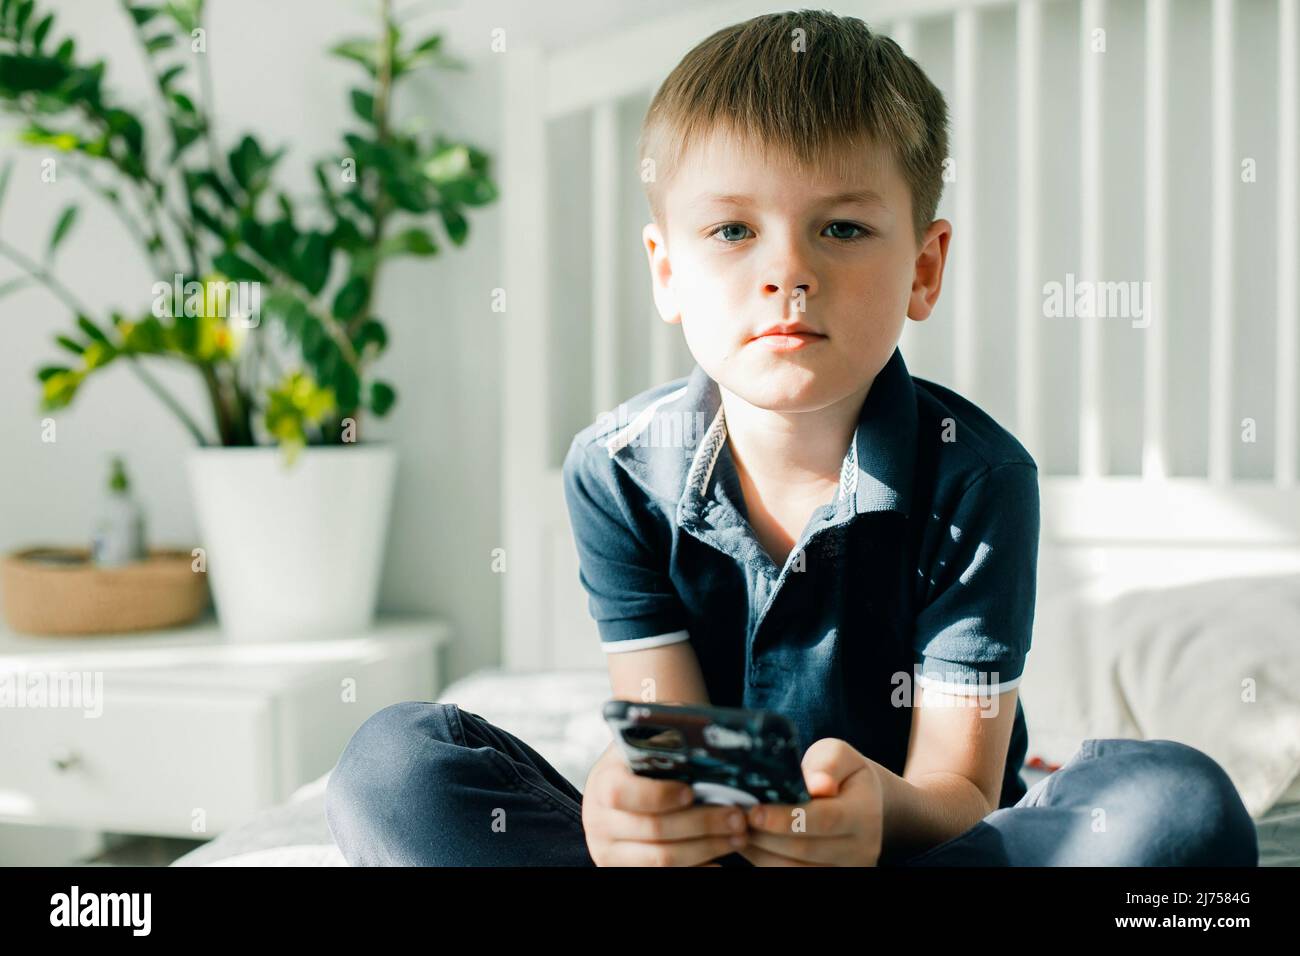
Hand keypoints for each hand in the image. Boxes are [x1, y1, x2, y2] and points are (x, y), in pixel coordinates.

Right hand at [581, 746, 749, 865]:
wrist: (626, 779)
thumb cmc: (647, 755)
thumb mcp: (652, 738)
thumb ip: (671, 735)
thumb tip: (708, 732)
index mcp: (603, 781)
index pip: (621, 793)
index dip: (660, 795)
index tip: (692, 792)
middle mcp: (598, 820)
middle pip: (653, 830)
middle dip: (701, 824)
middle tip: (737, 817)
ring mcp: (608, 850)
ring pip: (662, 859)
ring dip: (705, 848)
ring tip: (737, 837)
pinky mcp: (624, 869)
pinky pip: (665, 876)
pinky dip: (697, 868)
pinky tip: (720, 858)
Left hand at [739, 737, 882, 865]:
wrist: (857, 801)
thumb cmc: (838, 772)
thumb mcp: (836, 755)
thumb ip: (828, 764)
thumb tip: (818, 786)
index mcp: (865, 813)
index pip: (825, 820)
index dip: (786, 819)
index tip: (754, 811)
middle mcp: (861, 848)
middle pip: (805, 849)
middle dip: (765, 835)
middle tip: (736, 818)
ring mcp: (846, 869)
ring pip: (793, 869)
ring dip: (760, 851)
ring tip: (738, 828)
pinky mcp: (828, 877)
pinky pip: (789, 876)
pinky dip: (764, 861)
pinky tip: (749, 842)